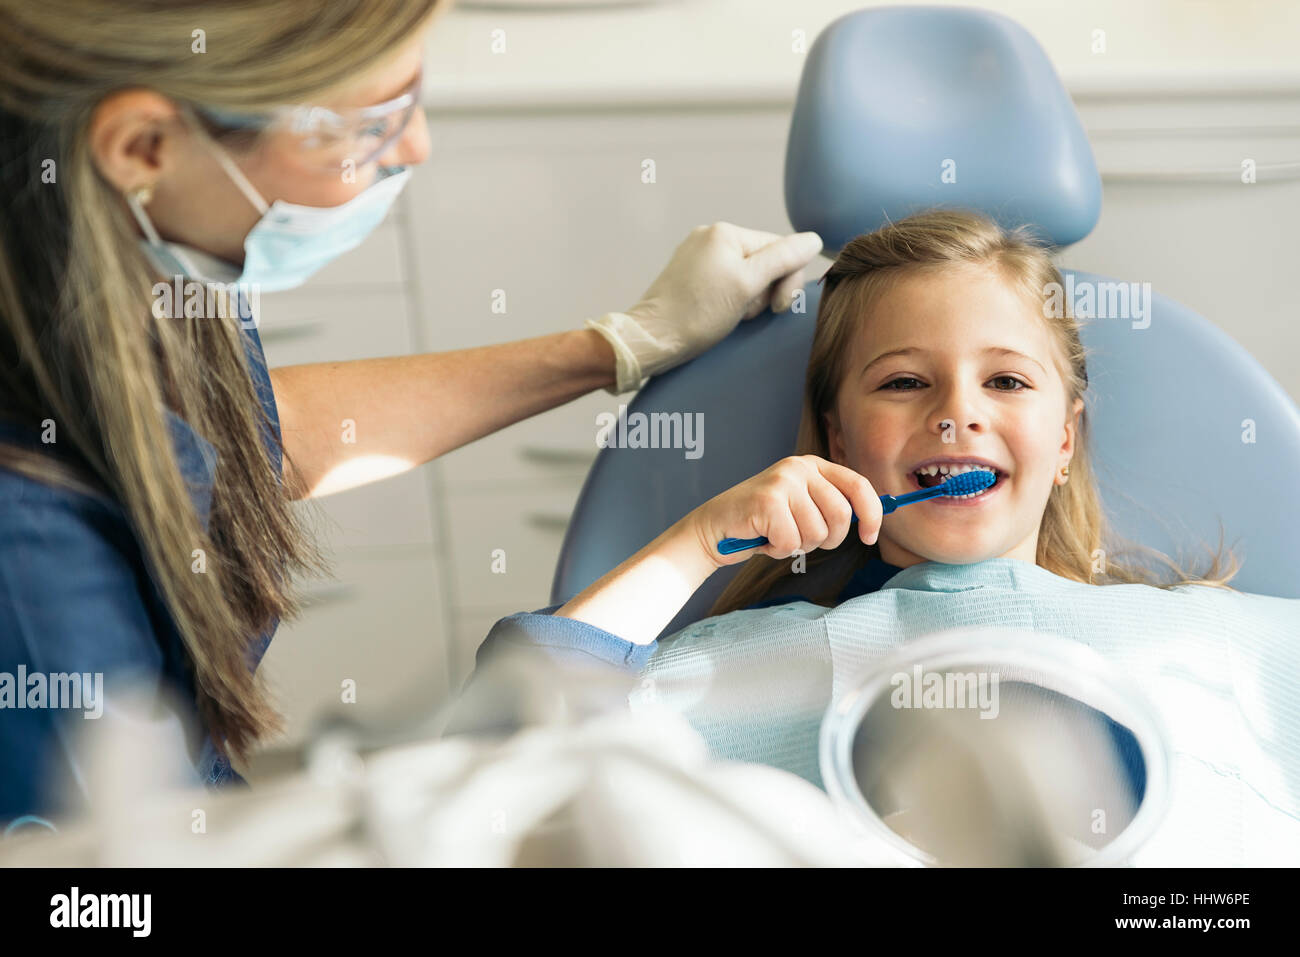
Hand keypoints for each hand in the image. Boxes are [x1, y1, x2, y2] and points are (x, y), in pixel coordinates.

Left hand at [587, 223, 823, 390]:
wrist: (652, 338)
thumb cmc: (698, 314)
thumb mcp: (748, 286)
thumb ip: (784, 260)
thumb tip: (814, 240)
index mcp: (726, 232)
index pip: (779, 248)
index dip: (787, 280)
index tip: (777, 308)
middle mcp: (710, 236)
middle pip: (763, 261)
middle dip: (764, 290)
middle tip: (747, 313)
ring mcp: (697, 255)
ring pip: (746, 275)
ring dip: (748, 298)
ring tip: (730, 315)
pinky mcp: (689, 275)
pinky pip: (725, 282)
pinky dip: (731, 300)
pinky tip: (719, 315)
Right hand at [679, 455, 883, 568]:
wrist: (715, 529)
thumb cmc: (763, 524)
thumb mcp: (802, 507)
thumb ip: (831, 506)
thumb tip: (872, 521)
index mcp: (813, 465)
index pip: (858, 486)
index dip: (871, 514)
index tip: (869, 538)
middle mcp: (799, 467)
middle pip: (841, 515)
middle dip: (827, 539)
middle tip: (802, 540)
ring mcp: (782, 482)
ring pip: (817, 533)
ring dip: (799, 546)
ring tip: (778, 536)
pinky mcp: (767, 501)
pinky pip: (792, 542)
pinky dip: (778, 550)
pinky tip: (764, 538)